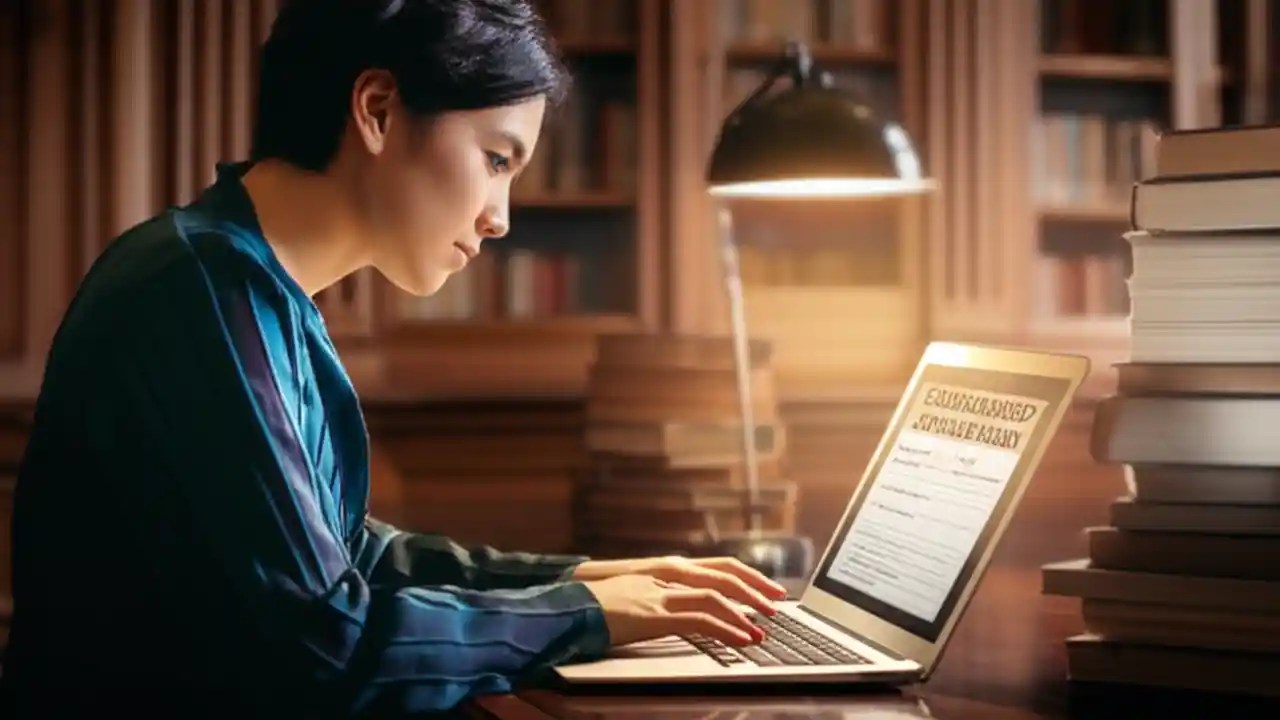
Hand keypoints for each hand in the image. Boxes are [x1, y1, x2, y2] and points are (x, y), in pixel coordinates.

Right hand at [571, 555, 787, 616]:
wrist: (567, 606)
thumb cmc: (596, 603)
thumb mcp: (636, 594)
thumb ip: (662, 597)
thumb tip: (689, 610)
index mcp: (665, 568)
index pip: (716, 566)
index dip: (746, 575)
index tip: (768, 587)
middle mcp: (668, 574)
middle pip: (723, 574)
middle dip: (754, 588)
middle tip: (777, 603)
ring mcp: (661, 593)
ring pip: (716, 596)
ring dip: (744, 611)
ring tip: (764, 626)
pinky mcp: (654, 614)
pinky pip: (699, 619)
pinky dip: (725, 628)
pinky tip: (741, 638)